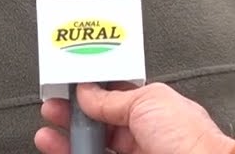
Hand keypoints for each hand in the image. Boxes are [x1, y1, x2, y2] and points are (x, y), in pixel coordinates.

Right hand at [34, 82, 234, 153]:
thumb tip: (88, 91)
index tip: (69, 87)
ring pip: (94, 146)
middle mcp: (144, 133)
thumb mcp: (147, 102)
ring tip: (47, 132)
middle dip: (73, 114)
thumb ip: (113, 98)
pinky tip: (59, 149)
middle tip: (51, 108)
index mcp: (154, 109)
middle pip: (100, 122)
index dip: (91, 91)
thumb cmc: (187, 137)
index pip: (114, 97)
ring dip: (67, 139)